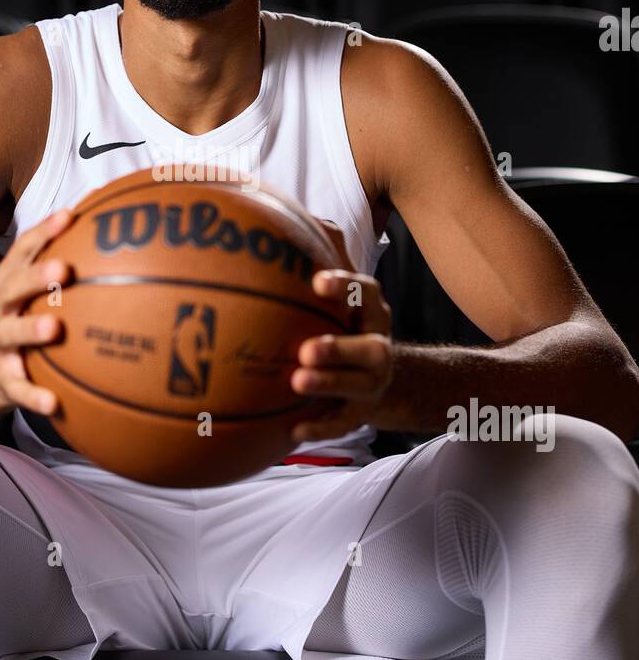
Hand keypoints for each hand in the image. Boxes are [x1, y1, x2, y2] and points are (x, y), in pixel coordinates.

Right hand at [0, 207, 74, 414]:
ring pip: (9, 333)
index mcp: (9, 281)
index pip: (23, 250)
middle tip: (63, 269)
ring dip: (30, 329)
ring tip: (54, 328)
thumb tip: (118, 234)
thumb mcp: (38, 291)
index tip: (70, 216)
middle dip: (35, 276)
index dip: (44, 232)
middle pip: (12, 286)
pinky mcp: (4, 378)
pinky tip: (54, 404)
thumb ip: (68, 265)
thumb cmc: (28, 318)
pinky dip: (34, 396)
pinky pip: (18, 388)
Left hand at [290, 259, 393, 445]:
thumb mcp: (335, 302)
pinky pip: (345, 423)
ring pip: (360, 384)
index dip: (345, 287)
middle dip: (339, 348)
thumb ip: (312, 272)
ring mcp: (373, 382)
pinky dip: (321, 428)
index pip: (366, 294)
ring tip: (297, 382)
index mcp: (370, 313)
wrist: (373, 377)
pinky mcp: (362, 412)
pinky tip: (296, 430)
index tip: (316, 283)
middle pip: (371, 347)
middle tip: (306, 350)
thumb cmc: (338, 328)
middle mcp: (378, 346)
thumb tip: (282, 229)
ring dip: (329, 384)